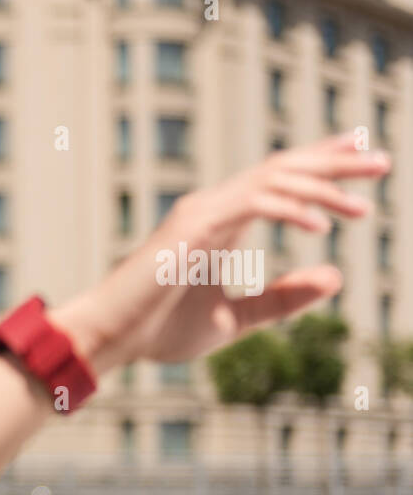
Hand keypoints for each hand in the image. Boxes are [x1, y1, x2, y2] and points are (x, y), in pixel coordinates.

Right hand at [51, 132, 390, 373]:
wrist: (112, 338)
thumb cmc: (159, 329)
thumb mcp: (236, 317)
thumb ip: (283, 298)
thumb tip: (336, 275)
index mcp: (220, 222)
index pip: (277, 180)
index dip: (320, 164)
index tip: (362, 156)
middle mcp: (212, 207)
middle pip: (282, 168)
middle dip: (334, 163)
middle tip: (383, 163)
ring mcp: (201, 212)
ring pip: (273, 179)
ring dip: (323, 184)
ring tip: (363, 201)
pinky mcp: (195, 226)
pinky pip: (253, 203)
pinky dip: (291, 209)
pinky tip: (322, 226)